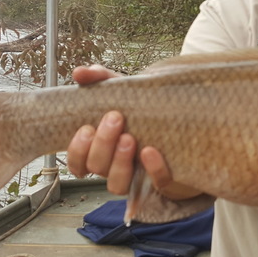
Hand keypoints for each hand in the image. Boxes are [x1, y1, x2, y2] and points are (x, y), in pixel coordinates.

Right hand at [66, 65, 200, 200]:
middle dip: (102, 144)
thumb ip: (99, 79)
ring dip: (120, 162)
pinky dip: (153, 169)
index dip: (77, 151)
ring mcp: (137, 176)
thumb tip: (79, 72)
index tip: (86, 128)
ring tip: (129, 138)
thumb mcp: (120, 91)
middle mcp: (114, 168)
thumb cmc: (141, 109)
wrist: (180, 118)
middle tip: (115, 118)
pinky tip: (150, 151)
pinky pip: (156, 182)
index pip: (78, 163)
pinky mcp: (162, 178)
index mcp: (99, 150)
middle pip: (97, 167)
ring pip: (117, 184)